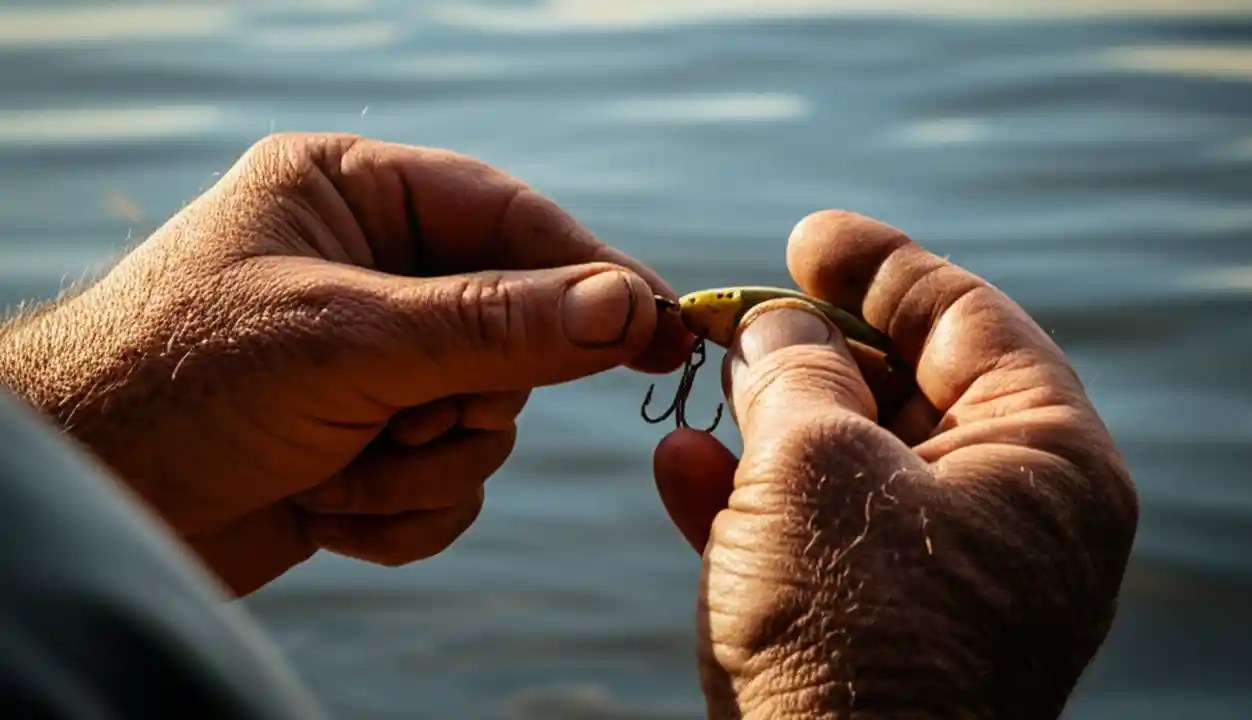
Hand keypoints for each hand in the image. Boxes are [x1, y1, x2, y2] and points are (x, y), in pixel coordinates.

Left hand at [0, 133, 689, 595]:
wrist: (92, 509)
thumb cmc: (179, 383)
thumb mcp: (346, 339)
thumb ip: (494, 324)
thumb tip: (626, 305)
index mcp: (354, 197)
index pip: (509, 218)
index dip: (589, 272)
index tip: (661, 325)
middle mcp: (372, 273)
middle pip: (511, 331)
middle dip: (463, 397)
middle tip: (412, 418)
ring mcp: (374, 364)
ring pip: (487, 420)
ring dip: (423, 466)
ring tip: (338, 466)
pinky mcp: (370, 445)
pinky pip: (451, 484)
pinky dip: (400, 511)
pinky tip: (323, 503)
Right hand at [654, 211, 1137, 717]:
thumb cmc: (847, 629)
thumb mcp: (815, 465)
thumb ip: (795, 371)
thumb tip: (775, 326)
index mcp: (1045, 461)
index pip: (970, 320)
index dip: (884, 266)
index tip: (808, 237)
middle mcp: (1010, 515)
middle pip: (906, 386)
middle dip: (809, 349)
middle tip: (736, 317)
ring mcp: (943, 575)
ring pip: (849, 459)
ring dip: (765, 422)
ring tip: (700, 385)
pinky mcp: (876, 623)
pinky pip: (817, 532)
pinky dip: (751, 498)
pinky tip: (679, 468)